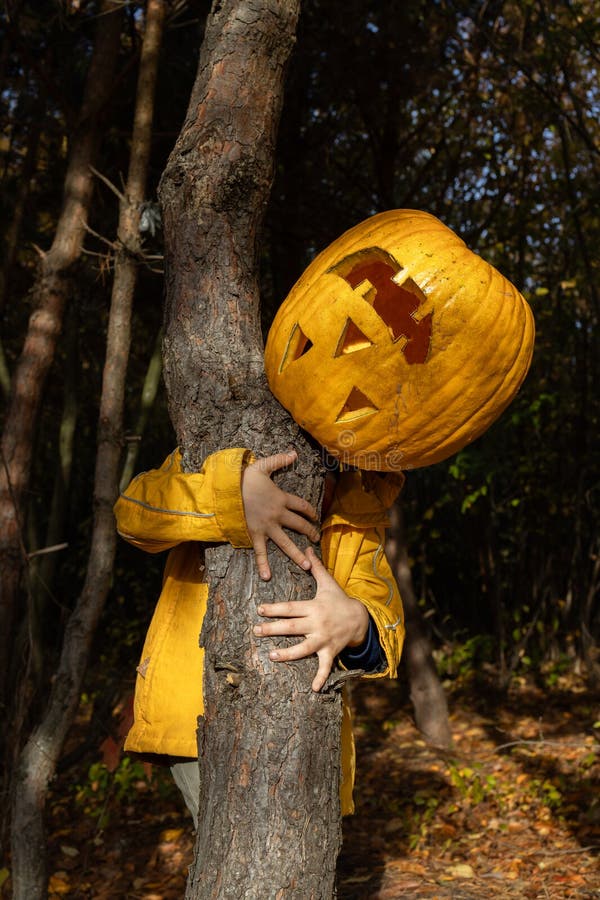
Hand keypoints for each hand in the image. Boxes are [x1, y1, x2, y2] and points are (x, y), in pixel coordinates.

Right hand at [242, 450, 319, 580]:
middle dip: (309, 532)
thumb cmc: (243, 478)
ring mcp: (267, 527)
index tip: (316, 516)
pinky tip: (267, 577)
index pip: (301, 505)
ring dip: (297, 554)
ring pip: (286, 542)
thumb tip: (294, 453)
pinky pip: (261, 551)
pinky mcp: (255, 534)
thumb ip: (279, 460)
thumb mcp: (262, 466)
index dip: (310, 510)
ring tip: (307, 565)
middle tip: (316, 539)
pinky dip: (263, 564)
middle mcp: (278, 514)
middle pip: (298, 525)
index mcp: (281, 498)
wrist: (226, 491)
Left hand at [253, 547, 368, 691]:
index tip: (259, 609)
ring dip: (287, 653)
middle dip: (273, 629)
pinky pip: (325, 666)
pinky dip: (320, 678)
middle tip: (256, 631)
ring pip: (303, 648)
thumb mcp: (328, 583)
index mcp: (313, 607)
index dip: (275, 608)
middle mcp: (316, 624)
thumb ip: (315, 567)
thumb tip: (305, 547)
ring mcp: (323, 639)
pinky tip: (313, 689)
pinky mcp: (330, 651)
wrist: (360, 618)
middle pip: (291, 627)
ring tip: (271, 655)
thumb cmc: (339, 600)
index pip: (291, 607)